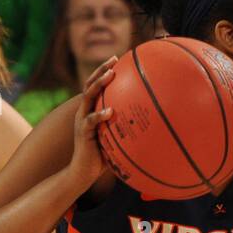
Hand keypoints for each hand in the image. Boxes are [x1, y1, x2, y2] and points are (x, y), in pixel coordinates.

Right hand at [65, 56, 115, 190]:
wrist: (83, 173)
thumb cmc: (101, 157)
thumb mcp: (115, 138)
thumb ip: (125, 127)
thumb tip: (151, 123)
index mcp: (91, 110)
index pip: (96, 86)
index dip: (104, 71)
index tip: (118, 59)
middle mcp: (84, 112)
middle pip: (90, 84)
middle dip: (101, 70)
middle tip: (114, 60)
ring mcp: (82, 121)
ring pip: (88, 97)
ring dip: (98, 84)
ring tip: (110, 75)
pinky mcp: (82, 133)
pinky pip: (91, 121)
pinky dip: (99, 115)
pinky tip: (110, 112)